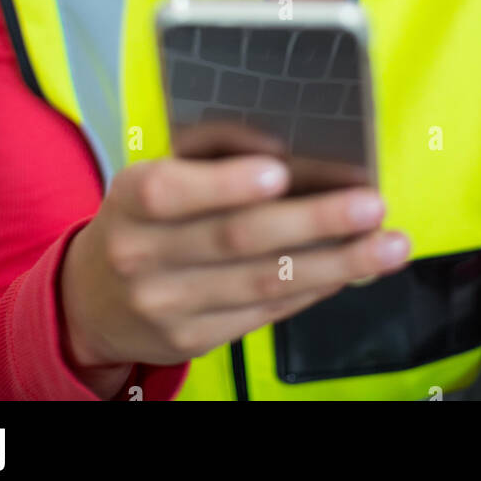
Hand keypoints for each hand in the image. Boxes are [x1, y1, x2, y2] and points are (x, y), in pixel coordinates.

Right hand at [59, 153, 410, 375]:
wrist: (92, 300)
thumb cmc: (143, 217)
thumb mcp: (154, 174)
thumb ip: (209, 152)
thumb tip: (282, 140)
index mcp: (129, 199)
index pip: (172, 190)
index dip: (225, 182)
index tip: (280, 171)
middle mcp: (141, 255)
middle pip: (234, 240)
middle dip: (312, 222)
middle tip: (369, 204)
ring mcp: (166, 306)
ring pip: (262, 284)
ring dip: (334, 263)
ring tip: (388, 245)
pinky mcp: (193, 340)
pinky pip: (264, 312)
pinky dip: (313, 289)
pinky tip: (351, 270)